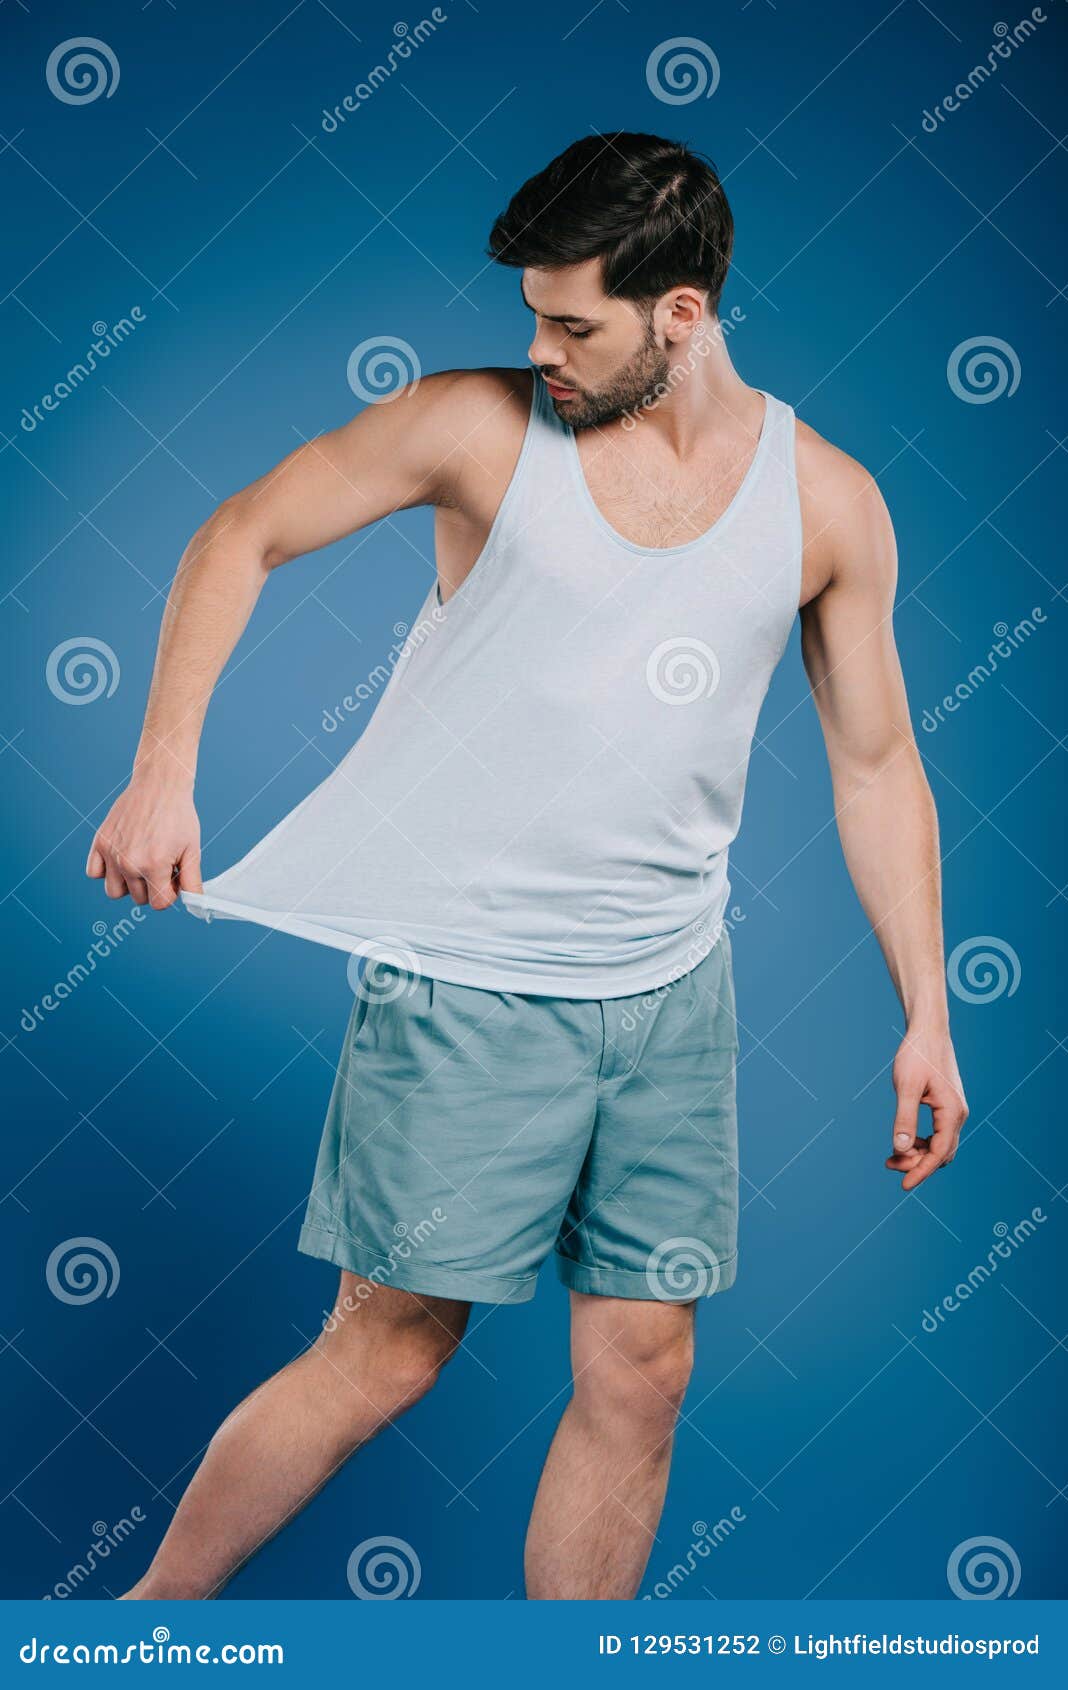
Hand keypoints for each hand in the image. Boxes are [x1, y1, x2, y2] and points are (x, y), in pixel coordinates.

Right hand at [86, 775, 201, 910]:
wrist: (160, 785)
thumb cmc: (179, 816)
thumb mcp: (192, 850)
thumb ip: (192, 881)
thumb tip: (195, 905)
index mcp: (154, 865)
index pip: (159, 903)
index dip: (171, 892)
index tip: (174, 874)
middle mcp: (129, 862)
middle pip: (139, 899)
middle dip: (153, 887)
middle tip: (161, 863)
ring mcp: (111, 852)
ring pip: (115, 891)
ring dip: (129, 884)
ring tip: (141, 863)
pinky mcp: (100, 842)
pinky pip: (94, 873)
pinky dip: (106, 871)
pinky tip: (122, 857)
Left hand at [885, 1025, 967, 1189]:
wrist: (928, 1032)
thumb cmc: (917, 1055)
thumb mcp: (906, 1087)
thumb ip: (904, 1118)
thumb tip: (899, 1149)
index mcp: (951, 1111)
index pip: (938, 1153)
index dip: (921, 1171)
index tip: (904, 1186)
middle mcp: (957, 1114)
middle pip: (940, 1153)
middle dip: (916, 1164)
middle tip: (888, 1164)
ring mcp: (953, 1110)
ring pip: (939, 1145)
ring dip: (918, 1154)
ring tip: (891, 1156)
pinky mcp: (946, 1106)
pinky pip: (937, 1134)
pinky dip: (921, 1142)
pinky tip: (903, 1141)